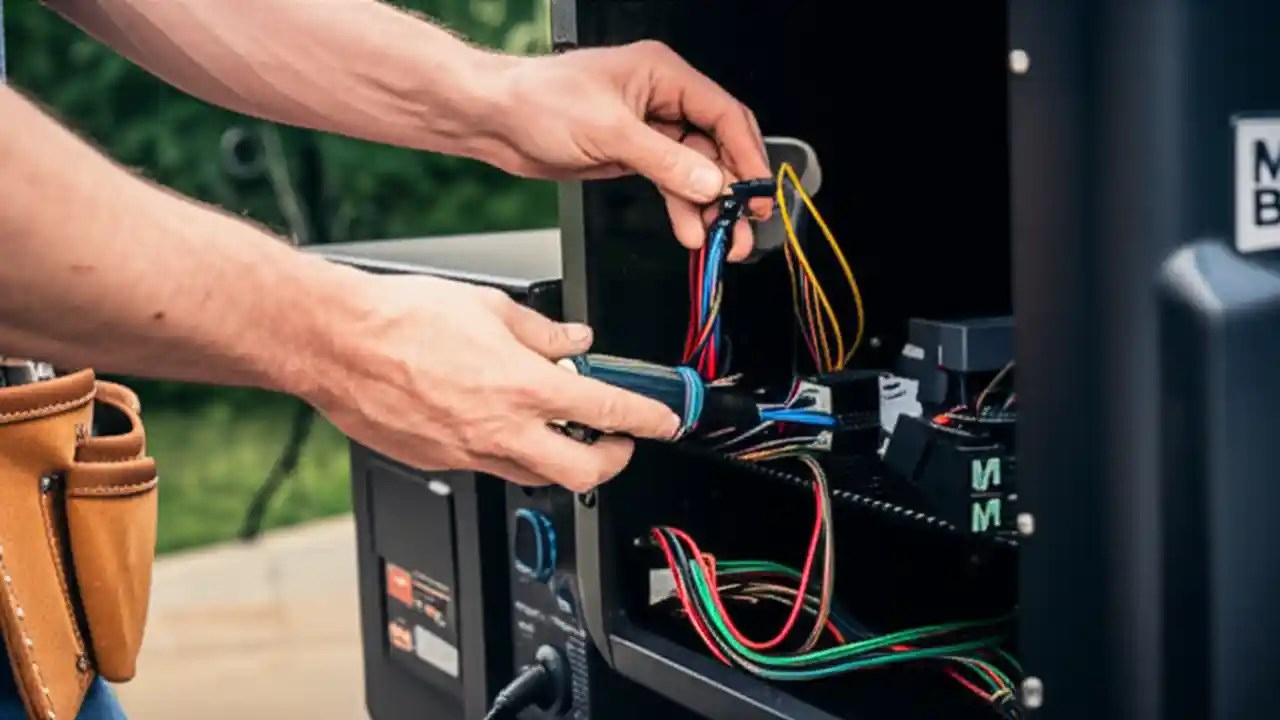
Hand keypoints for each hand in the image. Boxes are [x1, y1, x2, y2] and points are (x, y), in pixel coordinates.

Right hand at [311, 274, 679, 492]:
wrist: (337, 343)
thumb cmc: (403, 318)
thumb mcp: (490, 308)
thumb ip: (543, 332)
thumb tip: (575, 341)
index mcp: (523, 386)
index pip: (608, 413)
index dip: (648, 420)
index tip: (665, 421)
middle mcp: (501, 429)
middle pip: (582, 473)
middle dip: (612, 463)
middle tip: (618, 445)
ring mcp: (469, 452)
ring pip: (533, 475)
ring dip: (558, 460)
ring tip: (557, 431)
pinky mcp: (439, 461)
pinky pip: (486, 466)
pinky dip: (504, 450)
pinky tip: (494, 422)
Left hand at [484, 41, 772, 260]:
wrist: (495, 119)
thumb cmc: (539, 101)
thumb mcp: (609, 132)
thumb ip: (664, 161)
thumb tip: (711, 183)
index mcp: (664, 75)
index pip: (724, 115)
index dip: (747, 156)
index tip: (757, 193)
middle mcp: (661, 99)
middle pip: (716, 146)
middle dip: (732, 188)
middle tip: (744, 226)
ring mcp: (648, 129)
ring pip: (695, 170)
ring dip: (709, 206)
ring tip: (721, 241)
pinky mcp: (632, 155)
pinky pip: (671, 183)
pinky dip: (682, 208)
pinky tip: (691, 230)